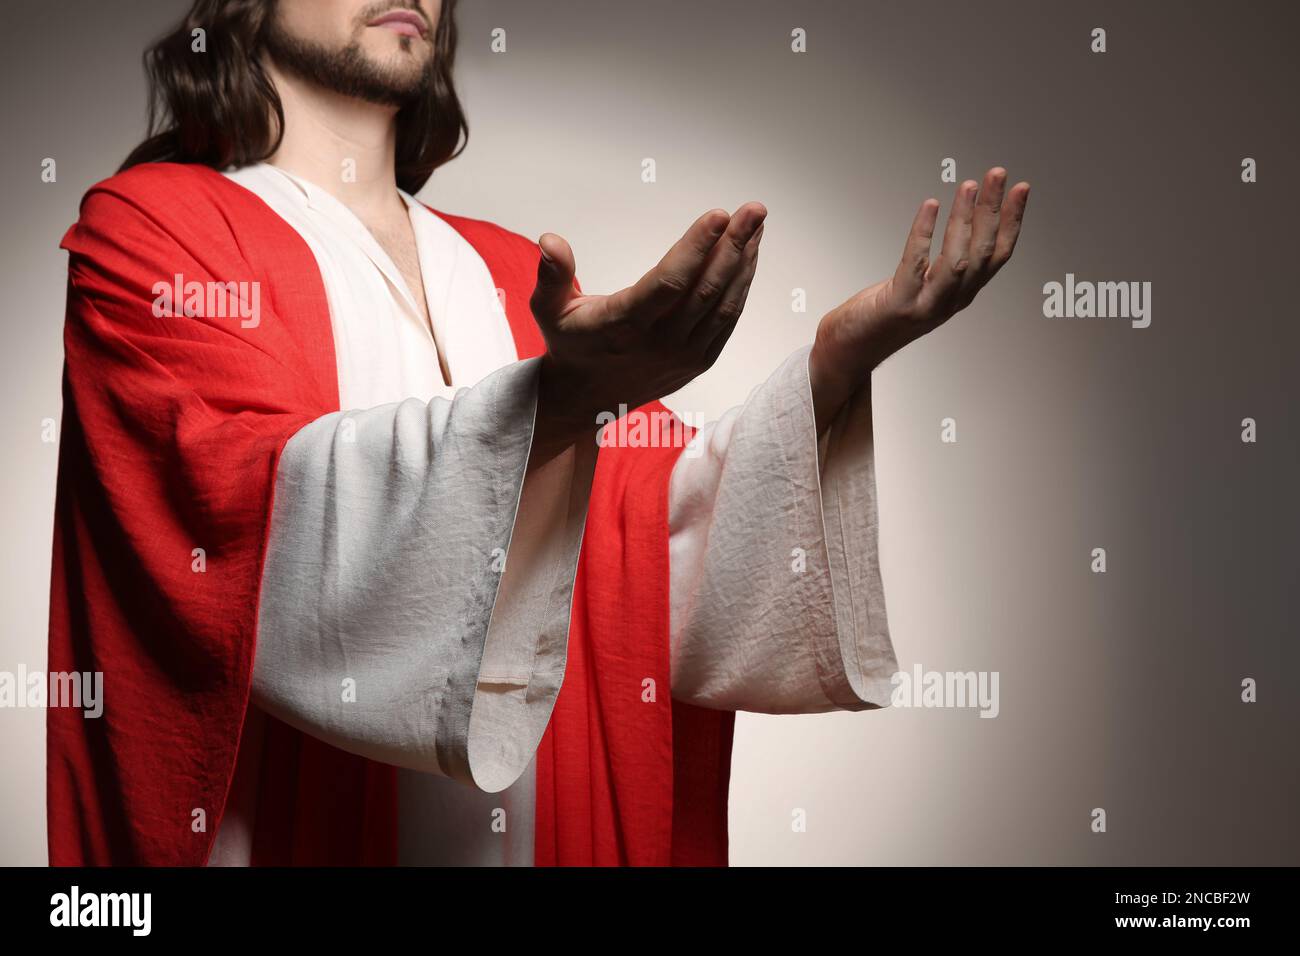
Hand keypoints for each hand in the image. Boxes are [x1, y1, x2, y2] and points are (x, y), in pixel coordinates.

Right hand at [531, 202, 766, 441]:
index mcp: (624, 325)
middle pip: (706, 289)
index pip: (669, 282)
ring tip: (756, 225)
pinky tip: (749, 257)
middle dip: (734, 245)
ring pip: (723, 304)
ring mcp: (683, 355)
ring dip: (744, 262)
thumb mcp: (547, 310)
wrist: (586, 398)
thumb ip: (551, 274)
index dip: (697, 247)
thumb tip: (549, 239)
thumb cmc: (571, 343)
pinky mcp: (699, 361)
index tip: (719, 214)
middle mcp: (659, 343)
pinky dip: (741, 286)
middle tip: (753, 210)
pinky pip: (727, 320)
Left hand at [809, 167, 1028, 429]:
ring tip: (969, 186)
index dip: (1012, 222)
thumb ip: (942, 266)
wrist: (850, 351)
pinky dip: (924, 233)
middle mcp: (951, 301)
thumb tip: (960, 225)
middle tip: (996, 174)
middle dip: (992, 211)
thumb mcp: (923, 287)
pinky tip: (929, 207)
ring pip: (956, 260)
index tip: (1020, 189)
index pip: (997, 255)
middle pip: (981, 252)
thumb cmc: (882, 315)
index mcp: (961, 294)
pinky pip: (915, 264)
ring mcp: (926, 306)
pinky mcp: (899, 306)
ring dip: (965, 220)